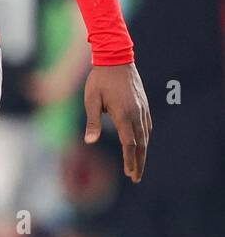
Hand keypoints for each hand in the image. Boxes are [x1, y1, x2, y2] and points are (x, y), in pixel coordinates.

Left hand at [82, 62, 150, 181]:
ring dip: (142, 152)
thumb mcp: (91, 100)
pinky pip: (147, 126)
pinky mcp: (144, 105)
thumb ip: (92, 122)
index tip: (129, 173)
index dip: (129, 160)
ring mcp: (143, 109)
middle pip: (141, 144)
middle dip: (138, 162)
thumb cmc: (99, 79)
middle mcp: (136, 114)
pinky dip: (145, 138)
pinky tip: (142, 143)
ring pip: (145, 136)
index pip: (129, 144)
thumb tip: (89, 142)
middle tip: (136, 178)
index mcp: (123, 114)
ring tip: (138, 166)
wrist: (116, 58)